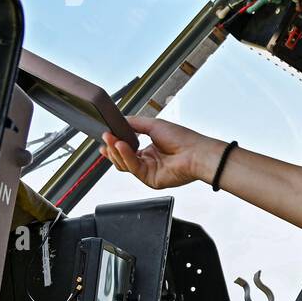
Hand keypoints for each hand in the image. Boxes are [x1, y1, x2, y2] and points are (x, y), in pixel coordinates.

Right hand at [100, 116, 222, 190]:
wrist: (196, 152)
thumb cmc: (182, 139)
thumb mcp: (154, 125)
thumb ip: (135, 123)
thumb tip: (120, 121)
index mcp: (150, 150)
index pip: (127, 149)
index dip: (115, 143)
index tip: (105, 135)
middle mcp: (148, 162)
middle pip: (122, 158)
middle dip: (112, 147)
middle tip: (106, 136)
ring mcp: (149, 171)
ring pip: (124, 164)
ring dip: (117, 151)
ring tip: (113, 140)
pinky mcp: (150, 180)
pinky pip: (133, 168)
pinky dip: (126, 156)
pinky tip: (123, 146)